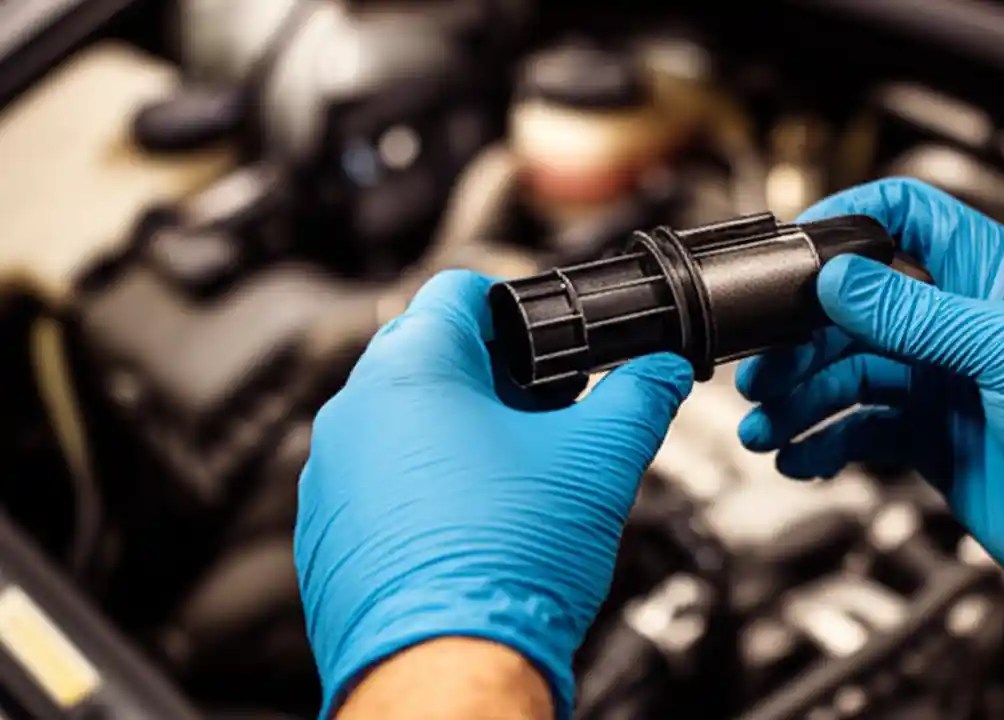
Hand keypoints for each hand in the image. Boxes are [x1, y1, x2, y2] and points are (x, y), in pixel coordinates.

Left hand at [296, 270, 692, 718]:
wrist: (449, 670)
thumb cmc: (506, 567)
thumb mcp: (598, 463)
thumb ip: (637, 401)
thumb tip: (660, 374)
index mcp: (411, 371)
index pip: (456, 291)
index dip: (513, 306)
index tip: (543, 337)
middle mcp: (354, 413)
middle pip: (426, 354)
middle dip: (489, 374)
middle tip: (543, 410)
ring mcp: (330, 474)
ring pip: (398, 420)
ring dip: (453, 429)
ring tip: (513, 472)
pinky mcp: (326, 530)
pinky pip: (374, 480)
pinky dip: (419, 485)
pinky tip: (470, 521)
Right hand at [737, 178, 1003, 646]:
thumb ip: (921, 314)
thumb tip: (841, 279)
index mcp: (993, 278)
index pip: (907, 217)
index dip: (847, 222)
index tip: (795, 252)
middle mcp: (960, 324)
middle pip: (856, 308)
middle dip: (803, 338)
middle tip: (763, 372)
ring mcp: (940, 383)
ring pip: (847, 374)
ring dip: (802, 398)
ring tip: (768, 426)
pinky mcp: (929, 440)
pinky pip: (859, 430)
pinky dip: (824, 443)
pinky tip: (801, 456)